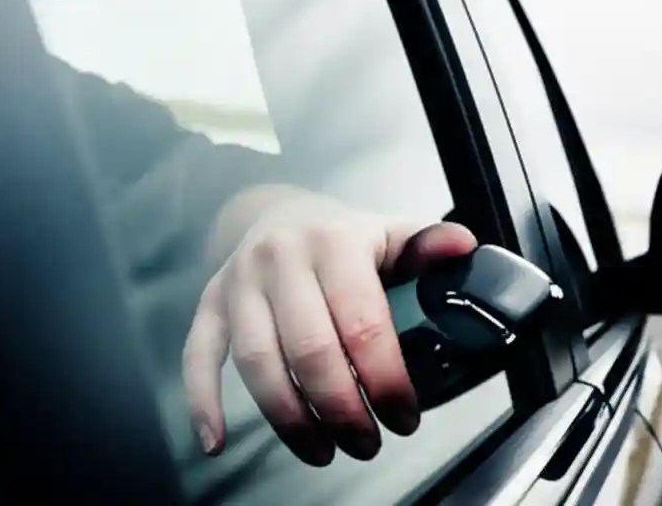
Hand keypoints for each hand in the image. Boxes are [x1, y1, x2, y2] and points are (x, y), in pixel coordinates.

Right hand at [182, 187, 475, 465]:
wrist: (272, 210)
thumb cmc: (339, 237)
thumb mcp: (388, 232)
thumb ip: (426, 244)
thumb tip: (464, 247)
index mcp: (334, 241)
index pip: (362, 322)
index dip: (386, 379)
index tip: (405, 417)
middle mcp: (280, 258)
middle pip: (309, 349)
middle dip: (341, 410)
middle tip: (366, 444)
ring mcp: (239, 282)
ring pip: (257, 361)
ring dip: (289, 418)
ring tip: (322, 450)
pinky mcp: (210, 303)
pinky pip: (198, 355)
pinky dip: (202, 401)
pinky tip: (216, 442)